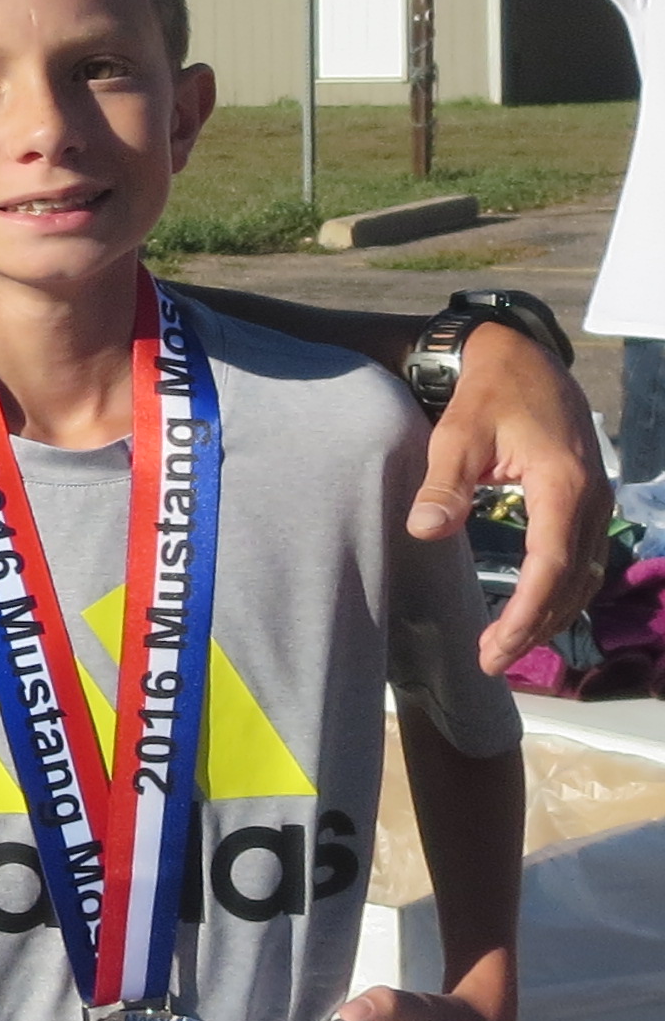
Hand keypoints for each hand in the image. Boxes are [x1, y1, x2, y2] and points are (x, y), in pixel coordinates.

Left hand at [406, 323, 609, 672]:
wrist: (520, 359)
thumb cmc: (486, 396)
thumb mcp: (457, 435)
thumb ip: (445, 485)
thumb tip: (424, 532)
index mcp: (562, 484)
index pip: (551, 565)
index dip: (527, 611)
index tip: (498, 646)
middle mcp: (591, 499)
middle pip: (572, 581)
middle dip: (535, 626)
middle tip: (491, 660)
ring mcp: (595, 501)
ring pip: (583, 575)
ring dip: (549, 614)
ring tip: (505, 647)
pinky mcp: (587, 501)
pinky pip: (582, 558)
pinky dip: (560, 592)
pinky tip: (532, 612)